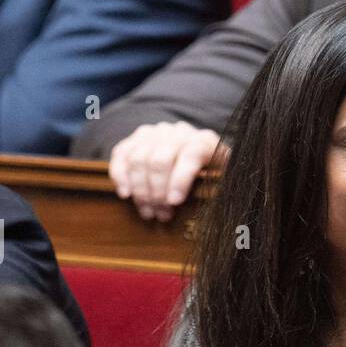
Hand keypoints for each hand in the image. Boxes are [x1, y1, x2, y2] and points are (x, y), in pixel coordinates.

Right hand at [108, 121, 226, 221]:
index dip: (181, 179)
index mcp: (204, 141)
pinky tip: (125, 194)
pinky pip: (122, 153)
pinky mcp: (137, 138)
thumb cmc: (213, 177)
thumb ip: (223, 187)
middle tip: (160, 214)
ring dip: (140, 190)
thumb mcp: (225, 181)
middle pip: (160, 159)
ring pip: (139, 158)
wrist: (199, 155)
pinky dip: (120, 175)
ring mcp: (156, 133)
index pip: (190, 154)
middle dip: (157, 192)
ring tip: (148, 211)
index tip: (174, 202)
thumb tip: (220, 207)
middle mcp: (178, 132)